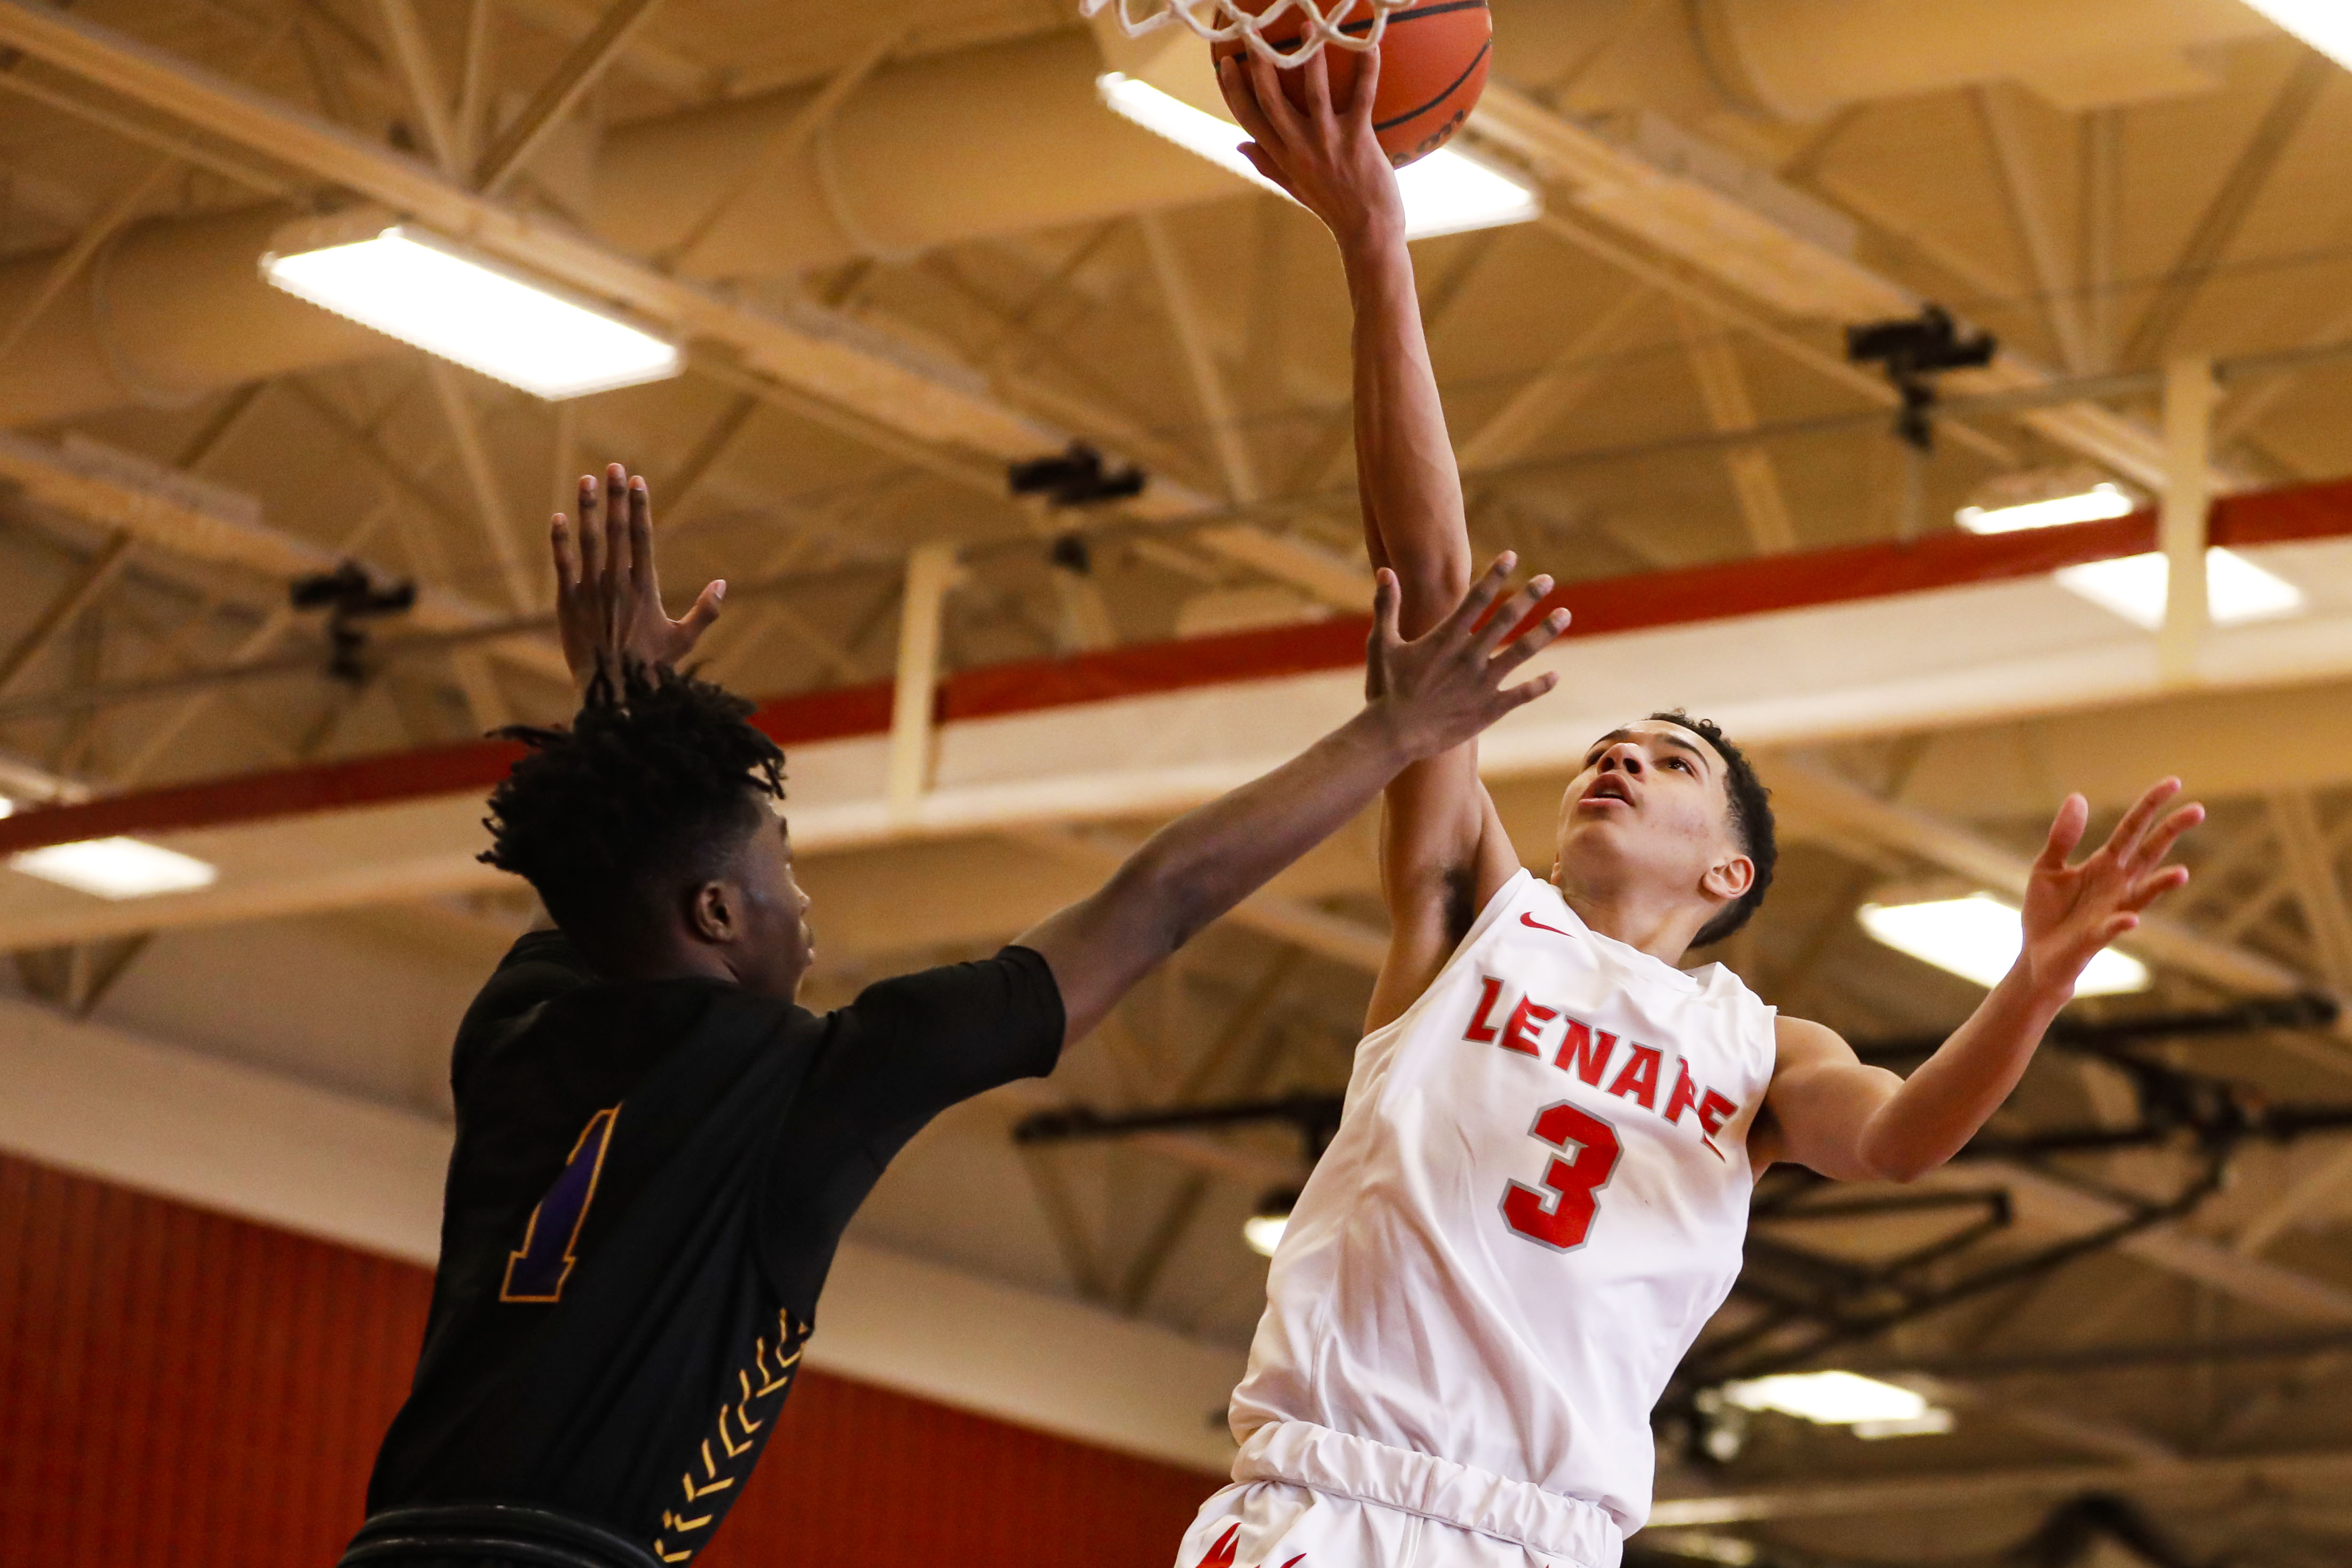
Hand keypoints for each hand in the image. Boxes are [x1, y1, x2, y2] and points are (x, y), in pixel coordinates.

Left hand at [550, 462, 724, 694]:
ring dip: (587, 508)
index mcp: (645, 588)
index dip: (639, 507)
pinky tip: (558, 517)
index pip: (642, 537)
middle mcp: (617, 583)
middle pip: (616, 530)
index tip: (638, 482)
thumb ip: (705, 611)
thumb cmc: (650, 669)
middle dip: (615, 497)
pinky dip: (560, 541)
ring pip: (588, 541)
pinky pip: (563, 565)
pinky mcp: (567, 603)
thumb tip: (723, 583)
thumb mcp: (685, 641)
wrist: (611, 693)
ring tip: (587, 480)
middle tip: (614, 467)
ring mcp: (590, 591)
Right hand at [1217, 43, 1403, 251]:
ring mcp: (1327, 143)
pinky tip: (1370, 45)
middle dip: (1261, 64)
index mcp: (1281, 157)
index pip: (1248, 119)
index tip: (1225, 61)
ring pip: (1312, 93)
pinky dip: (1367, 71)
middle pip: (1271, 100)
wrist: (1368, 231)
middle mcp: (1299, 148)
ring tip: (1309, 24)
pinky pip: (1362, 98)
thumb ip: (1266, 163)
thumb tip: (1239, 142)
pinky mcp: (1358, 141)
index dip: (1233, 90)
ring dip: (1309, 57)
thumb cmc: (1333, 207)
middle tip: (1254, 32)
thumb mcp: (1293, 187)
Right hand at [1367, 553, 1567, 760]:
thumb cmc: (1386, 689)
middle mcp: (1469, 656)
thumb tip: (1385, 571)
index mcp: (1446, 638)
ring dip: (1545, 632)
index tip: (1511, 556)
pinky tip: (1556, 676)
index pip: (1476, 598)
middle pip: (1506, 619)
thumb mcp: (1382, 644)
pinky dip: (1540, 685)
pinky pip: (1522, 694)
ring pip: (1522, 652)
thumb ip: (1386, 606)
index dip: (1494, 575)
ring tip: (1565, 614)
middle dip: (1528, 596)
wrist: (1394, 735)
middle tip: (1548, 579)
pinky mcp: (1490, 709)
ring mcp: (1482, 683)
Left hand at [2016, 778, 2204, 1000]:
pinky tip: (2129, 918)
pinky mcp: (2096, 937)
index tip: (2174, 782)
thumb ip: (2063, 836)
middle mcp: (2118, 884)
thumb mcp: (2047, 867)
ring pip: (2144, 894)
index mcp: (2106, 864)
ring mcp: (2112, 910)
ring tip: (2182, 874)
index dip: (2151, 806)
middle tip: (2198, 809)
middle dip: (2171, 832)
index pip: (2133, 829)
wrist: (2036, 956)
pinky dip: (2121, 923)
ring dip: (2161, 885)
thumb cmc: (2046, 912)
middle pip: (2150, 852)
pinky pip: (2112, 929)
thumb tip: (2078, 797)